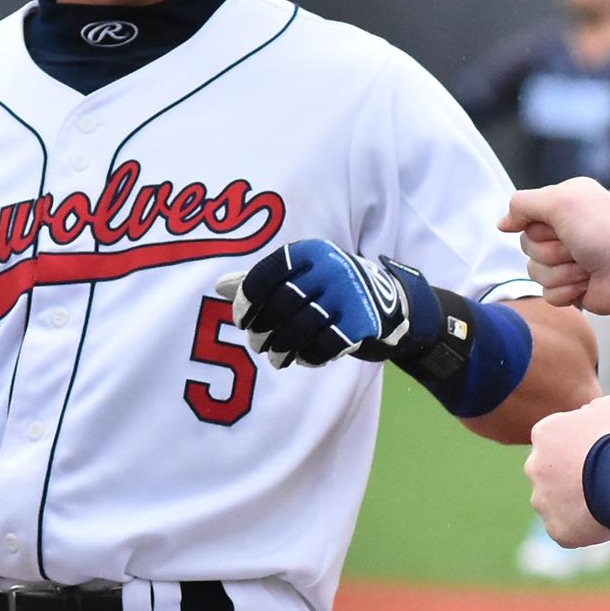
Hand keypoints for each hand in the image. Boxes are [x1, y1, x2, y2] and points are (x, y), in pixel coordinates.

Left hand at [217, 241, 434, 368]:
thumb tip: (219, 287)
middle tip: (257, 343)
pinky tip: (303, 358)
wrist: (390, 303)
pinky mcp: (363, 323)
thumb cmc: (331, 289)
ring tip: (276, 358)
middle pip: (283, 304)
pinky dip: (309, 357)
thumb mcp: (301, 276)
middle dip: (263, 330)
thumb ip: (262, 280)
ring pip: (302, 329)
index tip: (241, 320)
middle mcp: (332, 268)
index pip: (268, 274)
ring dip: (282, 349)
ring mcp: (350, 295)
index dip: (248, 300)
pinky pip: (325, 346)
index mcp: (312, 252)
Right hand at [499, 179, 609, 313]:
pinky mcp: (571, 286)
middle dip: (551, 250)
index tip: (557, 225)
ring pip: (534, 271)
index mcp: (564, 204)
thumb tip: (502, 223)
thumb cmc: (602, 232)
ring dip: (561, 271)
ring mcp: (568, 259)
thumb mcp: (561, 201)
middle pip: (527, 245)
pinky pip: (547, 293)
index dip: (537, 226)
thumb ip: (523, 204)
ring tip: (586, 267)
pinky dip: (567, 289)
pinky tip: (586, 283)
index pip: (525, 217)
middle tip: (576, 247)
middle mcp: (565, 229)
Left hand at [524, 396, 609, 547]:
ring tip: (606, 499)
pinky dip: (583, 528)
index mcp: (544, 433)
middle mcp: (534, 466)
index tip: (602, 450)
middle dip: (572, 474)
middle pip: (552, 471)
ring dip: (575, 502)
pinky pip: (567, 530)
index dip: (581, 445)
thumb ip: (596, 408)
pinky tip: (604, 519)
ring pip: (556, 503)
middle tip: (604, 477)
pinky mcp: (557, 529)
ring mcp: (542, 500)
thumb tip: (591, 413)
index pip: (557, 439)